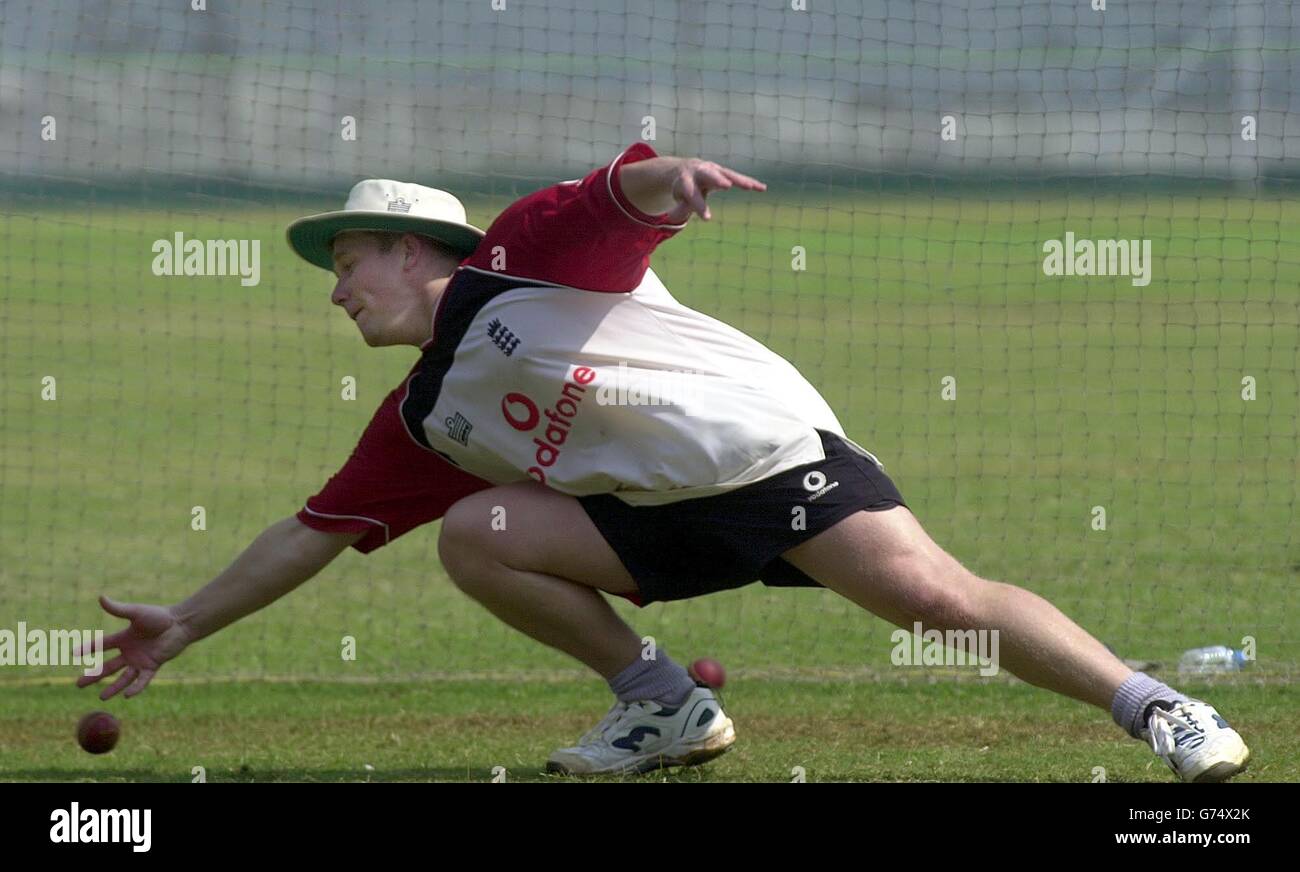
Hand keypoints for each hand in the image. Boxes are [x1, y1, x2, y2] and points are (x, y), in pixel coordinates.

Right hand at [75, 596, 193, 699]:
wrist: (180, 623)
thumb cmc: (159, 616)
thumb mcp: (136, 612)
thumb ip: (118, 609)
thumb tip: (100, 597)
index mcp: (123, 638)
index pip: (101, 645)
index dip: (87, 648)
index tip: (72, 653)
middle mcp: (129, 652)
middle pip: (108, 667)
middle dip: (93, 676)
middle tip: (78, 684)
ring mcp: (140, 660)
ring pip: (124, 677)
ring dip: (113, 687)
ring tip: (102, 697)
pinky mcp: (153, 666)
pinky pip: (143, 680)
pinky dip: (136, 688)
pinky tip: (127, 695)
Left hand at [665, 158, 765, 222]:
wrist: (685, 169)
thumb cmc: (682, 189)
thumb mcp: (678, 199)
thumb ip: (681, 208)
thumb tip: (676, 218)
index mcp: (686, 182)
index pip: (693, 195)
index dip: (700, 206)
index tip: (708, 218)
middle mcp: (700, 173)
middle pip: (709, 176)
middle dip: (718, 180)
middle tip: (726, 186)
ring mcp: (713, 170)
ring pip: (727, 174)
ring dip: (740, 180)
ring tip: (751, 187)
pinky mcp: (724, 172)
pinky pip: (738, 177)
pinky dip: (750, 182)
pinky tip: (762, 188)